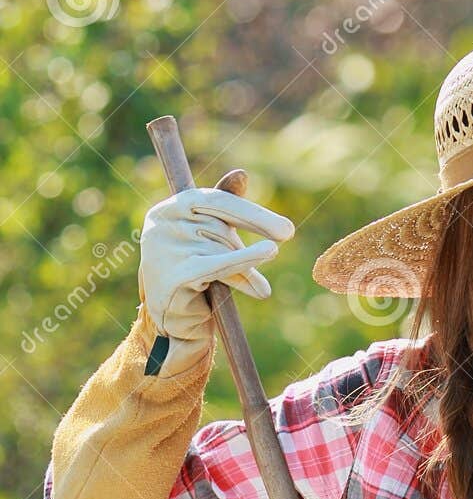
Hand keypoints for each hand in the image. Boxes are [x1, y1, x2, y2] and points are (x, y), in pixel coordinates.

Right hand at [137, 169, 293, 369]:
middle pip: (220, 226)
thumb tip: (241, 175)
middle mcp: (162, 224)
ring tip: (258, 287)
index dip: (251, 212)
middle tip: (285, 236)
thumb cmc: (193, 276)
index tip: (284, 226)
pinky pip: (217, 264)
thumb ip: (224, 211)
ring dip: (247, 266)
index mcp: (168, 209)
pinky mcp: (173, 274)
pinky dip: (245, 259)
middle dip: (249, 241)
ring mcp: (164, 249)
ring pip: (221, 249)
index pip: (215, 201)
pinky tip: (269, 252)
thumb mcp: (209, 240)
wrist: (173, 323)